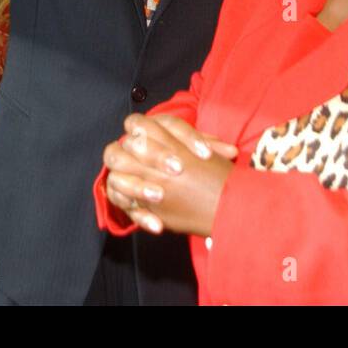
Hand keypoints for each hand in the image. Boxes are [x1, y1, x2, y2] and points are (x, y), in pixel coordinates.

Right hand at [102, 114, 236, 236]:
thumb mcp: (195, 156)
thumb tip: (230, 151)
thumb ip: (209, 148)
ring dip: (138, 185)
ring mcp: (120, 172)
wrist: (169, 189)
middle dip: (155, 155)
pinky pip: (119, 204)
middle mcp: (131, 148)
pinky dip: (139, 215)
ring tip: (159, 196)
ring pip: (116, 173)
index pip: (164, 123)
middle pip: (133, 143)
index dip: (185, 136)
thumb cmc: (184, 167)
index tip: (205, 154)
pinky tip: (157, 225)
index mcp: (152, 130)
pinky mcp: (117, 195)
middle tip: (177, 169)